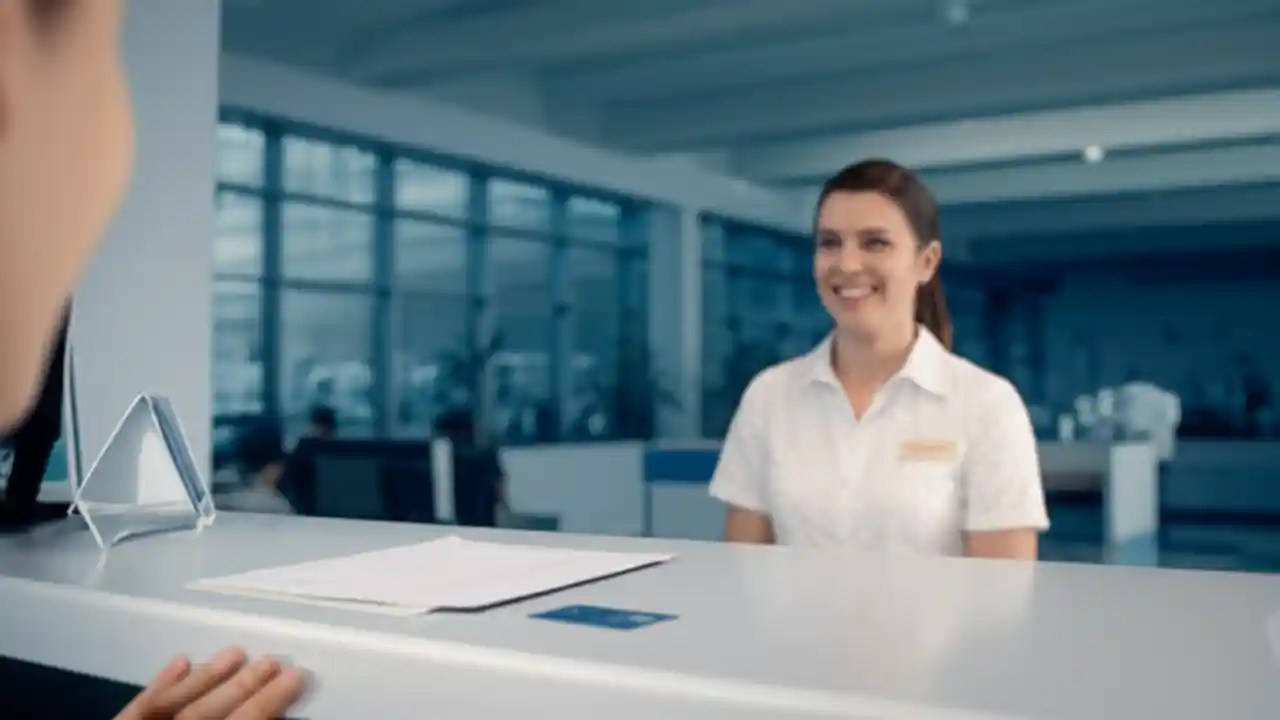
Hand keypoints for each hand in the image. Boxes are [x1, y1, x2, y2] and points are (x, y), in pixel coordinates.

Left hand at [114, 646, 306, 719]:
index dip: (269, 700)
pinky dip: (159, 685)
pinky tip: (181, 660)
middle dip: (243, 685)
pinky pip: (136, 709)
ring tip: (237, 650)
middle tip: (275, 659)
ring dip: (208, 676)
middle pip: (206, 712)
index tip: (297, 674)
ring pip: (173, 705)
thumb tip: (280, 711)